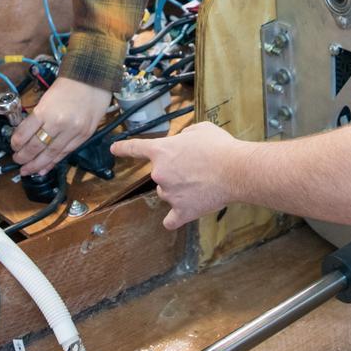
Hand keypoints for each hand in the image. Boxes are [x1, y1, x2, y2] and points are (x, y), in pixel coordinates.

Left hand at [12, 77, 110, 176]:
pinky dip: (54, 162)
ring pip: (51, 154)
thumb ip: (37, 117)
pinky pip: (66, 153)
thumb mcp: (46, 99)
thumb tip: (26, 135)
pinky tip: (44, 168)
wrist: (93, 80)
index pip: (25, 133)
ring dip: (37, 165)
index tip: (13, 146)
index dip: (16, 143)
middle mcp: (59, 123)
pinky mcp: (84, 136)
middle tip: (17, 161)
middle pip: (36, 147)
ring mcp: (73, 131)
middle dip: (24, 157)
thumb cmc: (68, 86)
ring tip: (27, 170)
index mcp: (46, 111)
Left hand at [109, 122, 241, 228]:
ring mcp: (169, 194)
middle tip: (198, 167)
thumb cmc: (219, 146)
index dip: (123, 148)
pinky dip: (175, 217)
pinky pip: (171, 220)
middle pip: (159, 174)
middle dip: (175, 171)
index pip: (135, 148)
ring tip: (202, 184)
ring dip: (179, 190)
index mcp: (161, 151)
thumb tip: (184, 142)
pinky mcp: (182, 211)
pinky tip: (181, 214)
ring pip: (167, 193)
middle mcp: (159, 173)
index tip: (113, 149)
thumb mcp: (199, 129)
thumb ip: (185, 136)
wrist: (236, 170)